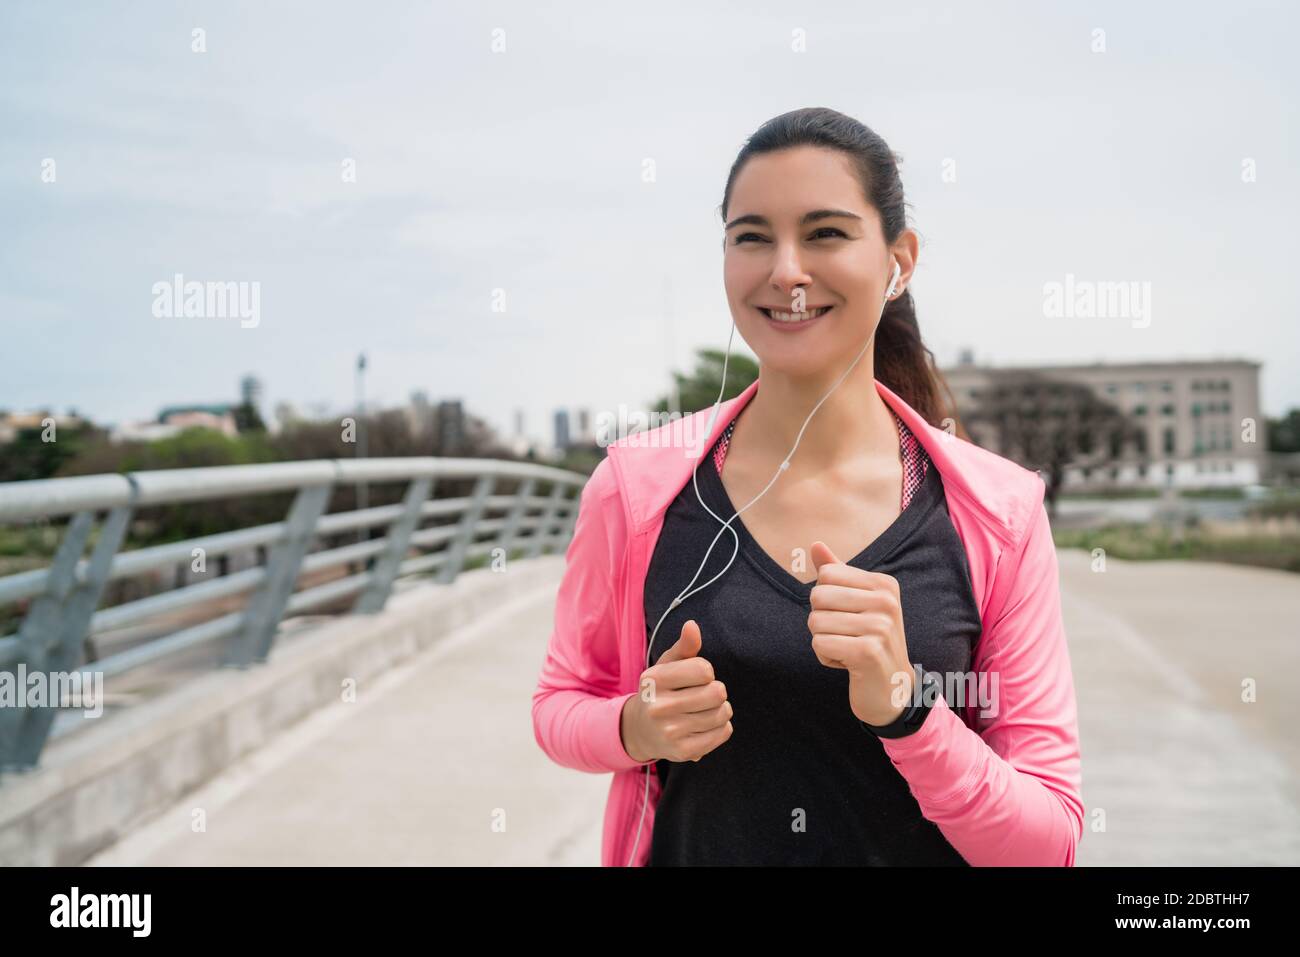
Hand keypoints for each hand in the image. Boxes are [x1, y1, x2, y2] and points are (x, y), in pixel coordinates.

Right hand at [621, 619, 732, 762]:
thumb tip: (692, 625)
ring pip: (722, 713)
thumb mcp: (667, 666)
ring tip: (706, 709)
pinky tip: (707, 725)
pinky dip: (721, 727)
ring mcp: (671, 732)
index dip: (706, 672)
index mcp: (655, 680)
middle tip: (704, 695)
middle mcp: (659, 707)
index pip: (704, 670)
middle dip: (716, 691)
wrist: (640, 730)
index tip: (696, 677)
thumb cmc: (660, 691)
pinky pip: (723, 732)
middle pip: (717, 692)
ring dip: (721, 709)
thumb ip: (684, 646)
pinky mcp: (684, 751)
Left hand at [807, 541, 916, 726]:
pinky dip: (825, 657)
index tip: (848, 616)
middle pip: (818, 596)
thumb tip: (814, 544)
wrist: (894, 690)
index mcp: (884, 584)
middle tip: (845, 635)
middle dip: (820, 620)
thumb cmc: (869, 642)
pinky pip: (819, 644)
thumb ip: (836, 573)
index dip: (825, 599)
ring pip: (815, 622)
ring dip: (823, 641)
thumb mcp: (857, 604)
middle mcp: (886, 601)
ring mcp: (880, 627)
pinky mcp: (868, 652)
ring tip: (847, 649)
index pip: (826, 574)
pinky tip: (847, 664)